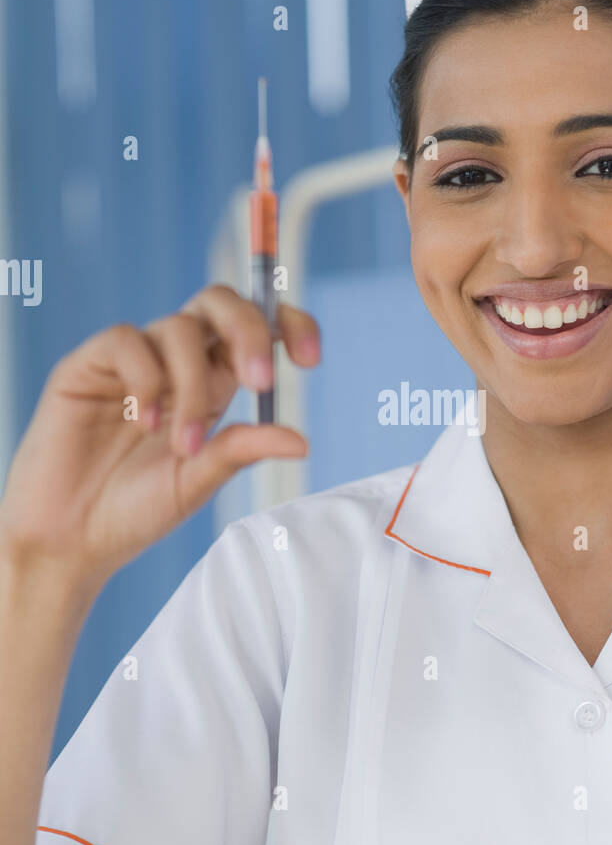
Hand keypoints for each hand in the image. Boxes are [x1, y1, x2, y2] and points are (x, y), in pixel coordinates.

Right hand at [0, 285, 317, 589]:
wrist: (69, 541)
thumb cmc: (133, 513)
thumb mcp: (198, 482)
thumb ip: (241, 451)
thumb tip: (301, 440)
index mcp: (212, 384)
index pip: (256, 328)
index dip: (288, 326)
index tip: (310, 360)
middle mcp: (175, 363)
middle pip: (220, 304)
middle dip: (249, 332)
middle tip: (260, 383)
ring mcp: (132, 360)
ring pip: (179, 327)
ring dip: (193, 387)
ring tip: (181, 445)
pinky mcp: (88, 365)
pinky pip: (127, 340)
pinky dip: (148, 379)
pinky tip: (143, 421)